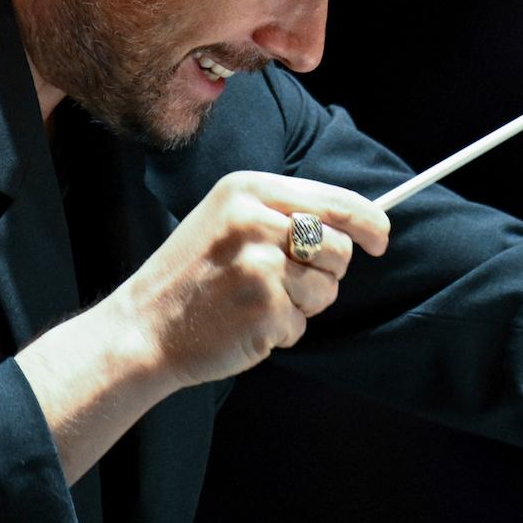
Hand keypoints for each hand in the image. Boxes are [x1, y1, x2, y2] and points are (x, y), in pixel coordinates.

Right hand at [120, 170, 391, 389]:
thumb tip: (353, 225)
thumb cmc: (190, 275)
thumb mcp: (226, 220)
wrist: (143, 328)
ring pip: (327, 289)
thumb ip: (280, 214)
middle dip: (327, 272)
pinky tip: (246, 324)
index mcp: (247, 190)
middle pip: (338, 248)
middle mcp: (256, 222)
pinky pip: (302, 324)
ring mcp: (260, 266)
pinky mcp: (264, 309)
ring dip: (304, 305)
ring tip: (258, 302)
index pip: (332, 200)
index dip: (368, 221)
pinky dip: (283, 331)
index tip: (380, 237)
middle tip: (290, 283)